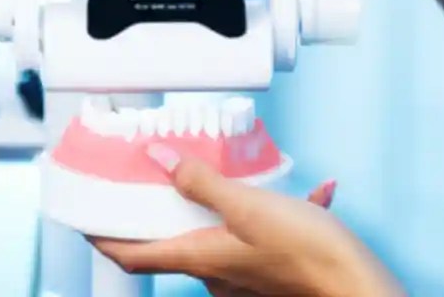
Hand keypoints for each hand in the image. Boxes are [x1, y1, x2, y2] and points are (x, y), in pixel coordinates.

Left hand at [88, 144, 404, 296]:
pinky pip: (267, 238)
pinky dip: (279, 214)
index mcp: (201, 260)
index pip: (132, 254)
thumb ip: (201, 182)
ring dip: (228, 203)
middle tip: (159, 176)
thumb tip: (157, 160)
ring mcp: (245, 279)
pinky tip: (312, 194)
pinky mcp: (274, 274)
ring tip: (243, 172)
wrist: (359, 287)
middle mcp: (217, 276)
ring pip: (224, 234)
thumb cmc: (308, 254)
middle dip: (166, 208)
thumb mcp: (249, 206)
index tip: (85, 216)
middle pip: (174, 242)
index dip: (103, 236)